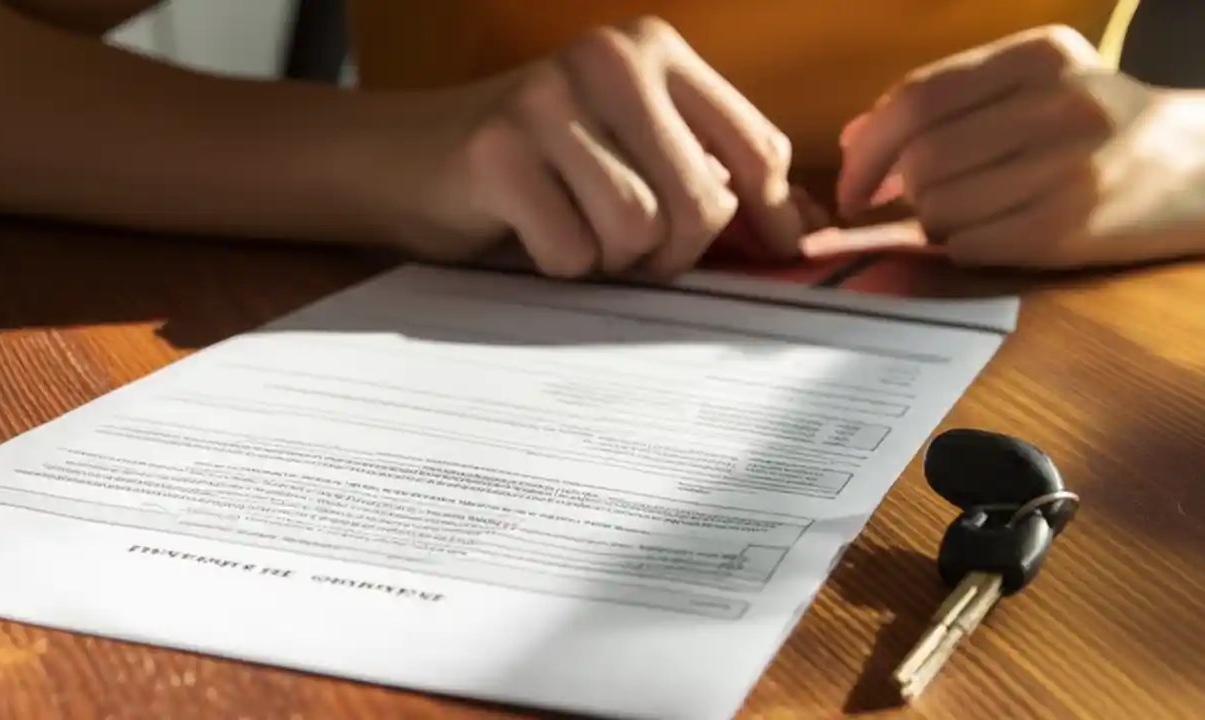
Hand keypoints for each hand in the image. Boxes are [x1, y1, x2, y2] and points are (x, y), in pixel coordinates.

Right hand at [405, 17, 820, 277]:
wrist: (406, 157)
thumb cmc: (537, 165)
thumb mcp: (631, 153)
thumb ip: (711, 178)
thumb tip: (806, 233)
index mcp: (654, 51)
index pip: (756, 147)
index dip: (774, 216)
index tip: (777, 254)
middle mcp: (609, 60)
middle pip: (704, 203)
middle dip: (673, 252)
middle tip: (631, 250)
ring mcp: (550, 100)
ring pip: (639, 231)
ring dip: (609, 258)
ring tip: (574, 228)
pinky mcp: (499, 150)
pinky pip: (573, 251)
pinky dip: (557, 264)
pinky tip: (528, 231)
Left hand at [821, 25, 1204, 268]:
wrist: (1199, 167)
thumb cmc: (1095, 124)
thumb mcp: (1033, 85)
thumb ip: (947, 102)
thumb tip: (855, 139)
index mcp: (1039, 57)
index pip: (919, 99)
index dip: (868, 147)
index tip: (851, 181)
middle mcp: (1057, 105)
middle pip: (922, 159)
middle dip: (898, 190)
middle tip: (905, 201)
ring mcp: (1066, 169)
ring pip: (940, 207)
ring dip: (932, 220)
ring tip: (969, 211)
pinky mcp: (1068, 229)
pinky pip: (969, 245)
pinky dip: (960, 245)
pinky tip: (990, 232)